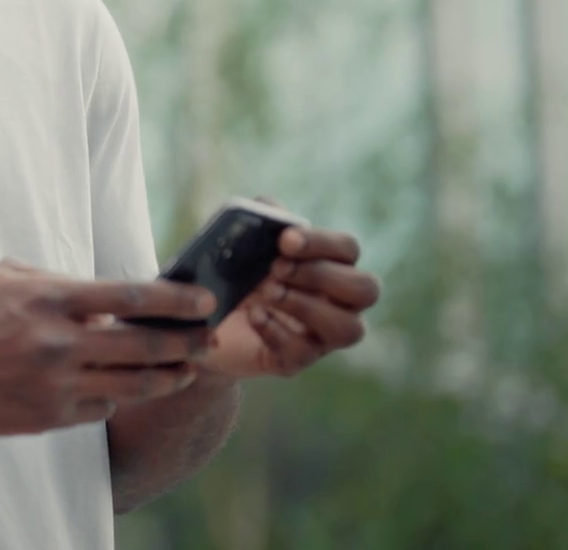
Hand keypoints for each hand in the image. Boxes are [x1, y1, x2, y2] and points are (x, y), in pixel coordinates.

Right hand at [0, 259, 216, 435]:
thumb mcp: (8, 278)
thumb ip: (59, 282)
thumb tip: (107, 297)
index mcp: (50, 299)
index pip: (131, 298)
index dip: (177, 302)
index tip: (205, 302)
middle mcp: (58, 342)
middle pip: (144, 345)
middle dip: (186, 342)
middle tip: (208, 337)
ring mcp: (55, 383)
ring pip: (134, 384)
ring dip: (169, 377)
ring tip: (187, 369)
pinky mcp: (49, 417)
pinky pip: (101, 408)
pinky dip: (116, 397)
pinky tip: (122, 388)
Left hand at [202, 226, 380, 378]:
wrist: (201, 319)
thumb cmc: (232, 273)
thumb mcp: (242, 243)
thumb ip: (260, 220)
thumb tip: (270, 206)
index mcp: (328, 264)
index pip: (348, 249)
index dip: (322, 243)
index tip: (285, 241)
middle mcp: (337, 302)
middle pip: (366, 289)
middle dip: (322, 275)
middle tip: (277, 268)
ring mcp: (321, 336)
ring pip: (350, 328)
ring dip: (307, 306)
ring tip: (267, 293)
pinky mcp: (295, 361)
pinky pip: (304, 353)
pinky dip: (277, 331)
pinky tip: (254, 316)